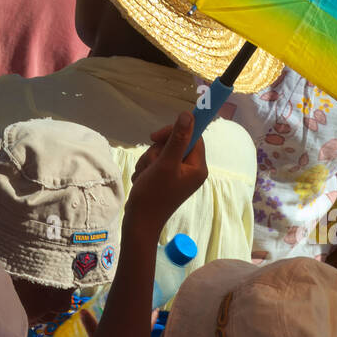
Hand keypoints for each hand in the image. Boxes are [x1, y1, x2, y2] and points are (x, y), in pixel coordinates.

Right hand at [127, 112, 207, 230]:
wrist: (139, 222)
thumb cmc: (153, 194)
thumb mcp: (165, 164)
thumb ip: (177, 139)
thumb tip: (189, 114)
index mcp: (198, 167)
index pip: (193, 136)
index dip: (175, 132)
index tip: (155, 136)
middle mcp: (191, 170)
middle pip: (175, 143)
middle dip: (157, 151)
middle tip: (151, 165)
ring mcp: (178, 175)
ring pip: (162, 152)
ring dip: (149, 160)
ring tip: (145, 175)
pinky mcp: (166, 179)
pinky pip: (156, 162)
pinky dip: (146, 168)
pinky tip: (143, 180)